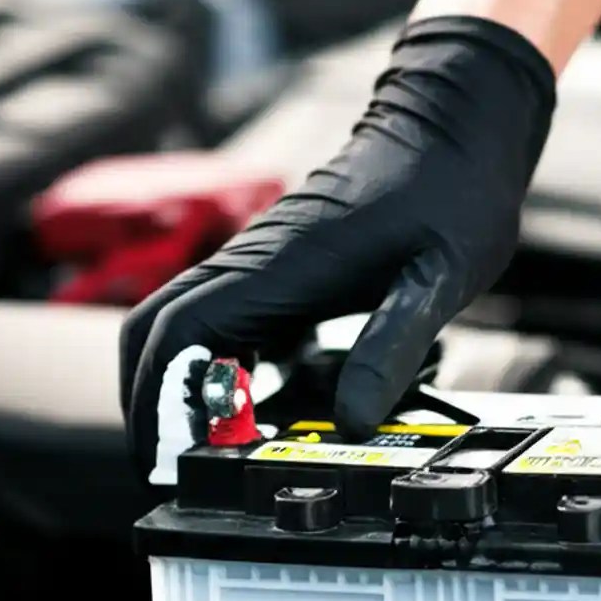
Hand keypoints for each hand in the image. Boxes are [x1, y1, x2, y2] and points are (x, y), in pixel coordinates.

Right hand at [120, 17, 554, 483]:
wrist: (450, 129)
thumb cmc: (448, 195)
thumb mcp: (440, 278)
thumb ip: (392, 346)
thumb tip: (351, 423)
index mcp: (275, 267)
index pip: (176, 336)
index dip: (161, 404)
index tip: (170, 462)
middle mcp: (249, 263)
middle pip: (154, 334)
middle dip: (150, 406)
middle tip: (173, 471)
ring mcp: (256, 264)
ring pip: (176, 325)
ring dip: (174, 386)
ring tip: (205, 451)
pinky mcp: (275, 269)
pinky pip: (217, 320)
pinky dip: (211, 367)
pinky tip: (249, 406)